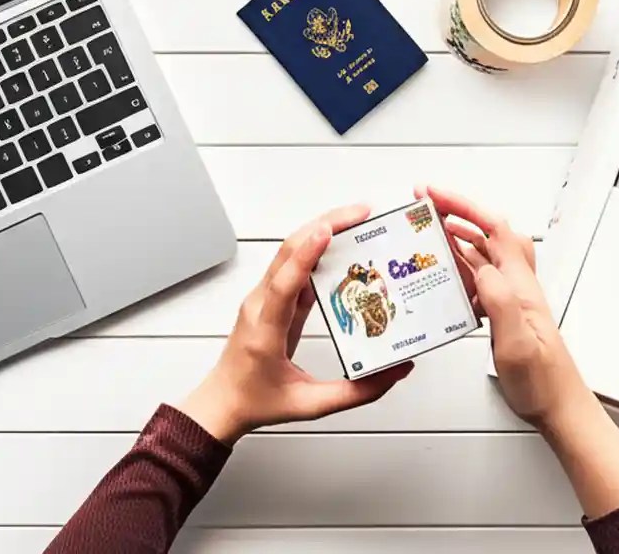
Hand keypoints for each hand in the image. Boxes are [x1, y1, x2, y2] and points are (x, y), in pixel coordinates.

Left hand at [180, 205, 414, 443]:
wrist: (222, 402)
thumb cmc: (256, 401)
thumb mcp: (311, 405)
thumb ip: (357, 392)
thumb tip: (396, 371)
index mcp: (264, 331)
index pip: (283, 285)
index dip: (305, 255)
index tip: (326, 231)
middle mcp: (259, 306)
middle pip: (289, 252)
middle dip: (325, 224)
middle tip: (362, 213)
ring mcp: (263, 299)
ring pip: (290, 252)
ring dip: (321, 229)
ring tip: (358, 220)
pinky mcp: (271, 298)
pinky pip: (293, 264)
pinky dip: (317, 247)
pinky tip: (341, 243)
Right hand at [420, 186, 618, 517]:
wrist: (560, 408)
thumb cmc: (543, 383)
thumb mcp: (517, 344)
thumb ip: (501, 303)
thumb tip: (482, 268)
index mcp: (519, 287)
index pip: (494, 228)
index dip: (464, 206)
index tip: (435, 195)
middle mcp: (517, 286)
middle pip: (488, 232)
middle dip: (456, 210)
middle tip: (425, 204)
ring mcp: (511, 297)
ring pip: (483, 252)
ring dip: (456, 235)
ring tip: (428, 230)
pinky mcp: (505, 311)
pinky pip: (479, 277)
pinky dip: (459, 265)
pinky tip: (446, 274)